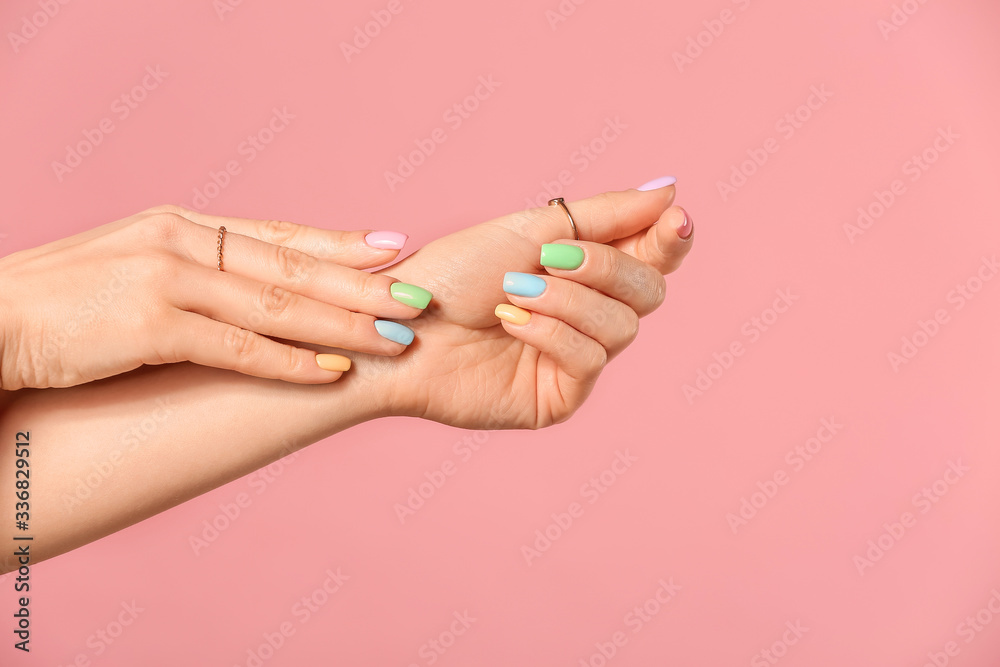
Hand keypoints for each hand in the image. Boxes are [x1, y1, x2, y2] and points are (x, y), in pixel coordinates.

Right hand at [0, 206, 430, 389]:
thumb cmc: (62, 305)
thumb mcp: (133, 271)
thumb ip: (194, 276)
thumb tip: (250, 294)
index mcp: (182, 226)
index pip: (278, 234)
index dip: (339, 244)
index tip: (392, 250)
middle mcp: (181, 241)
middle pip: (292, 265)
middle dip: (362, 286)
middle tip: (417, 298)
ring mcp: (165, 278)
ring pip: (276, 304)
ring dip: (343, 324)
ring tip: (396, 338)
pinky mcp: (149, 324)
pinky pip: (237, 347)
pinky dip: (289, 361)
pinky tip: (332, 372)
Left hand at [351, 183, 692, 428]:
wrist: (398, 326)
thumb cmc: (453, 275)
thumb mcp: (530, 230)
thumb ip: (605, 214)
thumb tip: (671, 191)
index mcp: (584, 270)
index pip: (651, 255)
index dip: (670, 238)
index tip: (675, 219)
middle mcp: (587, 315)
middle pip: (648, 291)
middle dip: (605, 267)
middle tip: (553, 257)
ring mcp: (575, 357)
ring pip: (622, 326)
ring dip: (568, 300)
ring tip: (515, 291)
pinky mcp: (558, 396)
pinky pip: (589, 360)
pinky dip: (552, 332)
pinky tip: (512, 321)